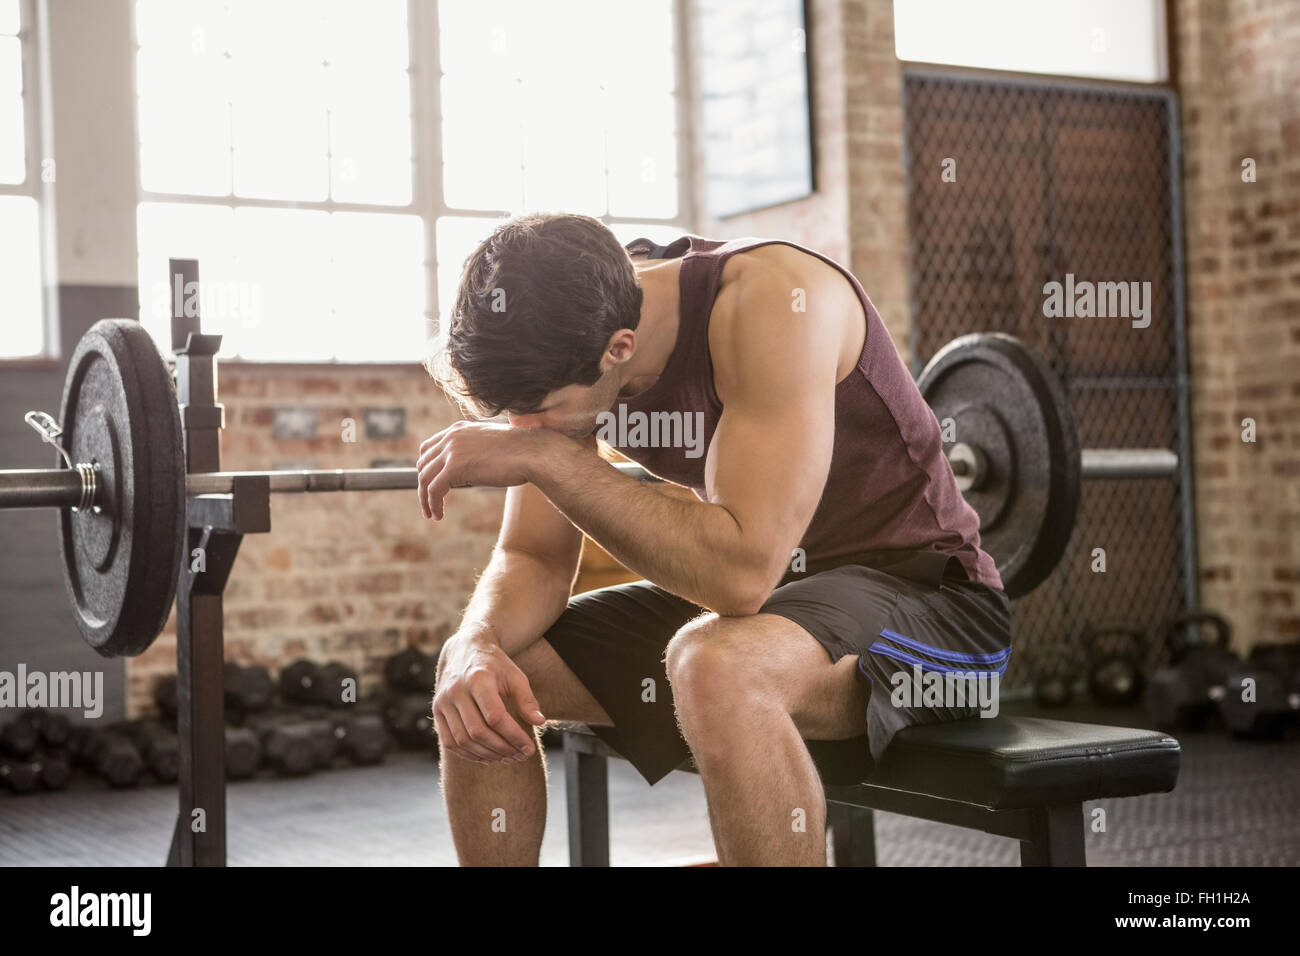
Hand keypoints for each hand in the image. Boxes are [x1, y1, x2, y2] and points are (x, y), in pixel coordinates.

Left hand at [416, 421, 552, 519]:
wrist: (532, 452)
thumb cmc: (521, 453)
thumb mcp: (492, 448)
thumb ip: (477, 453)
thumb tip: (473, 469)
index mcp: (459, 430)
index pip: (429, 448)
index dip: (426, 469)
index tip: (430, 486)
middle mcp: (452, 437)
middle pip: (423, 464)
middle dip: (423, 486)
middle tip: (429, 504)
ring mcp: (452, 451)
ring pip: (425, 478)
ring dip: (425, 499)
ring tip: (432, 514)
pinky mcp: (455, 467)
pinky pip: (434, 490)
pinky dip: (433, 504)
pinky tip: (439, 515)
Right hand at [432, 632, 545, 763]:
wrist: (464, 650)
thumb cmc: (495, 665)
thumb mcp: (515, 676)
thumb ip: (526, 699)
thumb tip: (539, 722)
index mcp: (478, 678)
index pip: (495, 717)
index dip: (513, 736)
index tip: (529, 748)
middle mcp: (456, 691)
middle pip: (478, 732)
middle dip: (502, 748)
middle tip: (520, 756)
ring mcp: (443, 702)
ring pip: (463, 740)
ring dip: (487, 754)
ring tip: (507, 758)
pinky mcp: (437, 712)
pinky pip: (450, 741)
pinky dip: (468, 754)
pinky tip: (487, 757)